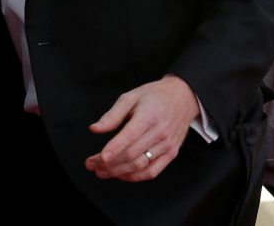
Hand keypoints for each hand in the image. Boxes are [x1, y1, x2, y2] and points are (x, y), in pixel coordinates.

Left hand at [84, 75, 198, 181]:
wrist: (183, 98)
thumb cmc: (154, 96)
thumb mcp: (131, 97)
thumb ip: (112, 115)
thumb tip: (95, 129)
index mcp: (148, 116)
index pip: (129, 136)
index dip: (114, 149)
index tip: (99, 158)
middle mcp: (160, 132)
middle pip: (132, 154)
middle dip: (109, 164)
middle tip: (91, 165)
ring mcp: (167, 145)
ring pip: (140, 166)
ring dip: (119, 172)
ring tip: (102, 172)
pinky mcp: (171, 153)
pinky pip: (153, 172)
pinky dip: (135, 177)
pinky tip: (121, 175)